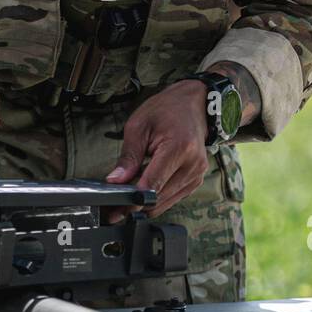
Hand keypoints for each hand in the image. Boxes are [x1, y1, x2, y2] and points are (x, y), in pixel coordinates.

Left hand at [103, 80, 211, 220]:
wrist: (193, 103)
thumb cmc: (167, 109)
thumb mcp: (139, 126)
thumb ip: (128, 157)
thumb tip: (115, 181)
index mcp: (179, 148)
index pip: (154, 184)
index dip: (133, 199)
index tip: (116, 207)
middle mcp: (193, 164)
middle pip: (160, 197)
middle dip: (136, 204)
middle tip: (115, 206)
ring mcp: (197, 174)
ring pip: (166, 202)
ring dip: (146, 203)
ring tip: (127, 196)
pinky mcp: (196, 180)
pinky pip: (174, 197)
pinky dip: (158, 196)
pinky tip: (145, 187)